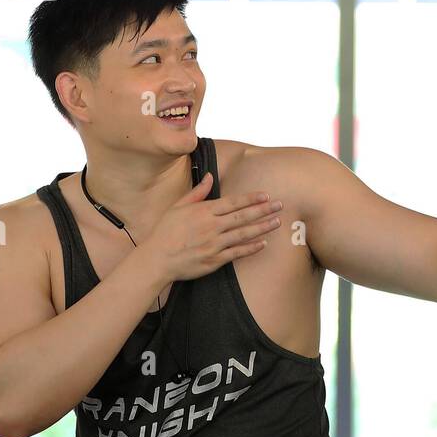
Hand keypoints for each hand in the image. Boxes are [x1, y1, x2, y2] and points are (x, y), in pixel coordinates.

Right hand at [143, 174, 283, 281]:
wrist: (156, 259)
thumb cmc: (165, 231)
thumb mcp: (178, 207)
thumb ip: (197, 192)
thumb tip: (210, 176)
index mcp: (203, 211)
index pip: (233, 202)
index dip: (251, 198)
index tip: (266, 195)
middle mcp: (211, 226)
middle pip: (243, 216)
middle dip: (263, 210)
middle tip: (280, 205)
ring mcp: (214, 244)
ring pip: (244, 234)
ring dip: (262, 227)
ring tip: (277, 222)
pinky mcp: (214, 260)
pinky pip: (237, 252)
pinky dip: (251, 248)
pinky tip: (263, 243)